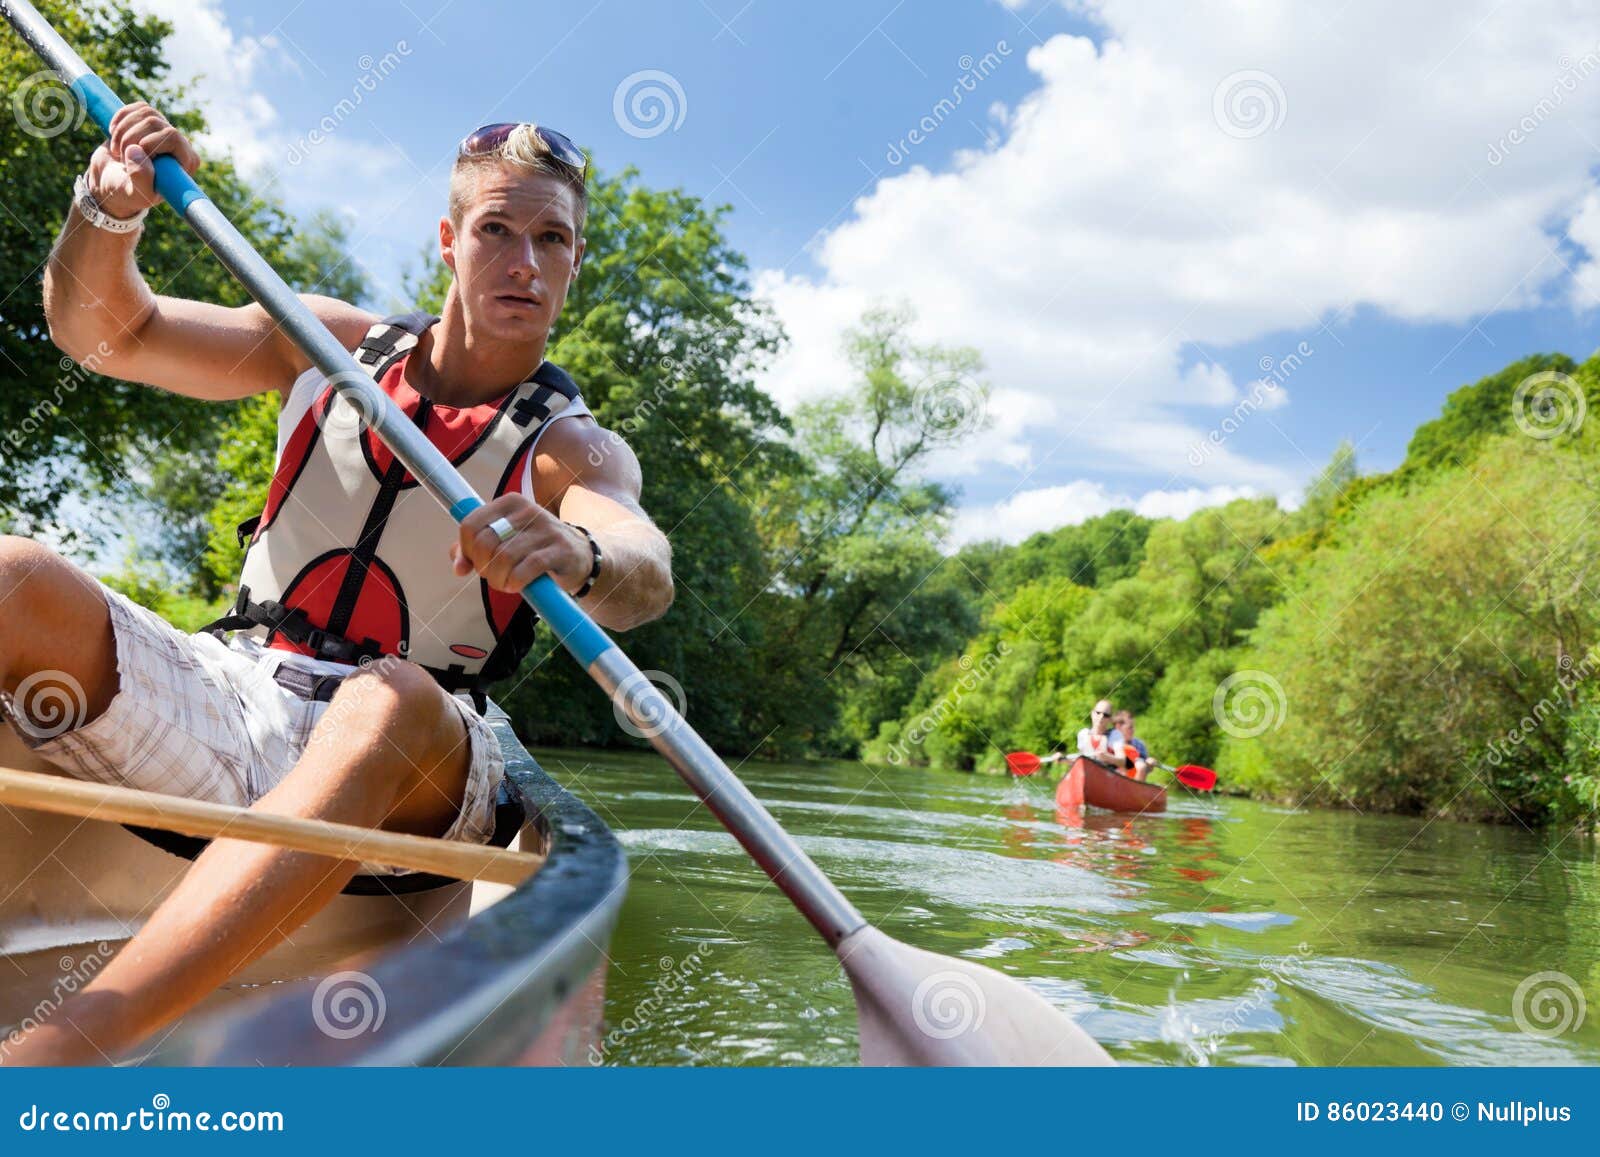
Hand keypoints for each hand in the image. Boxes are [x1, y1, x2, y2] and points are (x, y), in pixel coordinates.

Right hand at [84, 101, 199, 218]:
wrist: (111, 182)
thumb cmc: (128, 193)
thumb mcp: (135, 194)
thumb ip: (141, 179)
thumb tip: (136, 150)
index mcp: (186, 163)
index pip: (173, 137)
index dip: (148, 144)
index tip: (133, 160)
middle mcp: (180, 144)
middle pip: (155, 122)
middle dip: (130, 138)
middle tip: (122, 159)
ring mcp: (165, 130)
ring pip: (146, 112)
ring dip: (122, 131)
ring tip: (118, 151)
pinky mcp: (150, 121)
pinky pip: (138, 107)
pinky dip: (120, 118)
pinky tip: (113, 133)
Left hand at [451, 493, 591, 594]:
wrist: (579, 556)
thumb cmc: (534, 550)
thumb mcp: (504, 542)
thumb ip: (475, 549)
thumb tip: (458, 567)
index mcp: (509, 503)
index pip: (471, 524)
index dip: (467, 551)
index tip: (476, 564)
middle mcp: (527, 511)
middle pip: (486, 542)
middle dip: (483, 567)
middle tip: (493, 576)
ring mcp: (546, 528)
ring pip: (504, 557)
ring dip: (498, 579)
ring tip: (504, 584)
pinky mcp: (560, 549)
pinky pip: (528, 567)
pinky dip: (516, 581)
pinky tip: (516, 586)